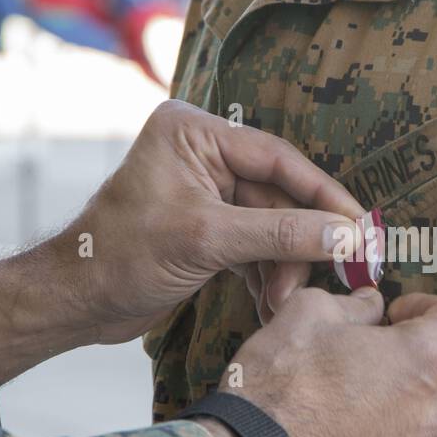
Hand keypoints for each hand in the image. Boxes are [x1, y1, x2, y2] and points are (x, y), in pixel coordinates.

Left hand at [0, 100, 363, 381]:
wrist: (73, 303)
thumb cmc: (119, 257)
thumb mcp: (207, 241)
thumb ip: (281, 235)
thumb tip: (348, 237)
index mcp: (194, 133)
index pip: (278, 159)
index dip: (325, 195)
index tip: (362, 226)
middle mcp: (203, 154)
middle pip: (280, 195)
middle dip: (303, 240)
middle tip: (344, 270)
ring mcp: (206, 191)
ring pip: (272, 225)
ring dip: (284, 265)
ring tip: (286, 301)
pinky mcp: (207, 227)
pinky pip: (256, 244)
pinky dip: (267, 275)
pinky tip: (271, 303)